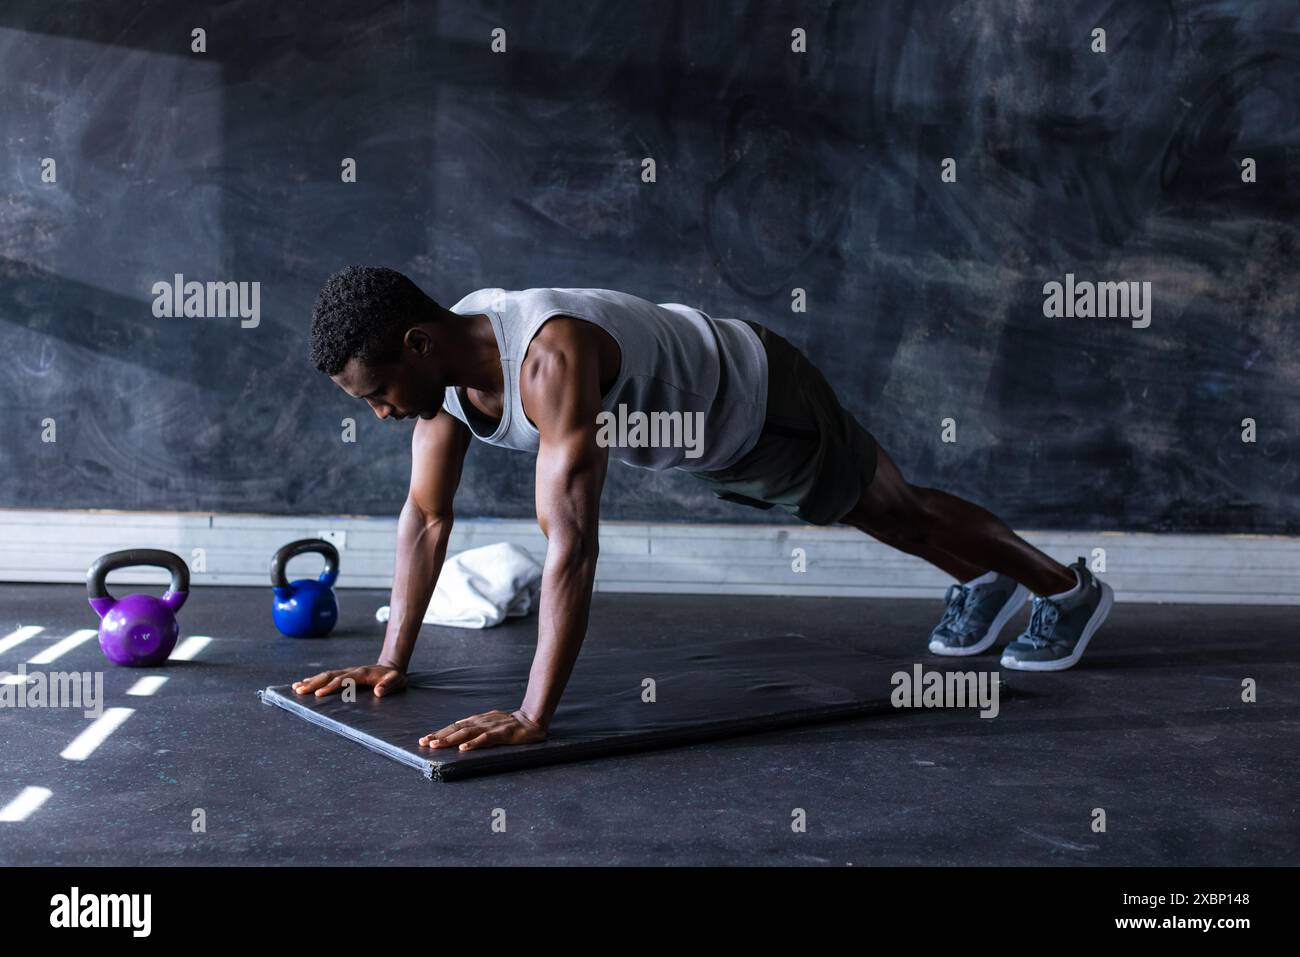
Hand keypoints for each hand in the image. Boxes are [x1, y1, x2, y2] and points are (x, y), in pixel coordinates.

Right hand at [292, 664, 406, 697]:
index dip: (332, 686)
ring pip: (326, 675)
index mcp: (362, 673)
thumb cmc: (394, 677)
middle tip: (299, 690)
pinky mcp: (343, 674)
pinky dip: (314, 679)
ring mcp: (346, 672)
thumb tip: (378, 692)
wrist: (391, 666)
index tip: (319, 693)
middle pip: (330, 676)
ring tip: (296, 687)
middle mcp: (351, 671)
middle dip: (314, 683)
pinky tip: (303, 683)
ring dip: (311, 681)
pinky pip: (327, 676)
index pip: (344, 680)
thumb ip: (388, 685)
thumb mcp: (397, 681)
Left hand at [419, 709, 546, 751]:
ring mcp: (490, 727)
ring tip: (436, 745)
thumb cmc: (508, 725)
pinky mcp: (501, 734)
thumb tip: (458, 739)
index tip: (424, 739)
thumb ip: (475, 730)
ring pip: (466, 733)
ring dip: (450, 739)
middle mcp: (480, 722)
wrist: (531, 720)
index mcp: (476, 721)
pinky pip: (485, 739)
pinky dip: (473, 743)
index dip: (439, 733)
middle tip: (423, 742)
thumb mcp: (489, 726)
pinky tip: (463, 749)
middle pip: (456, 728)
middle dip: (439, 736)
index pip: (454, 726)